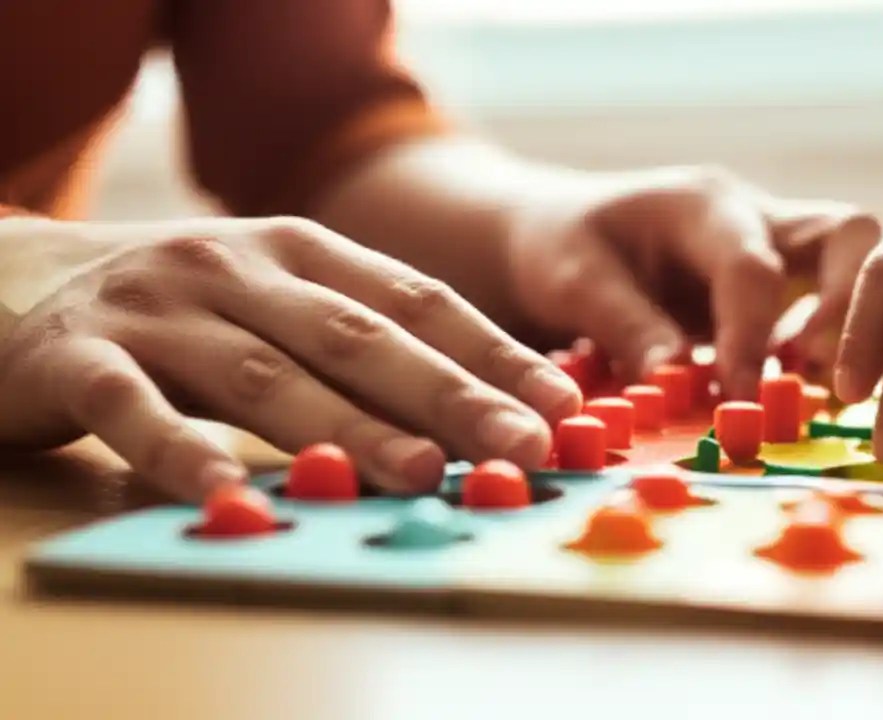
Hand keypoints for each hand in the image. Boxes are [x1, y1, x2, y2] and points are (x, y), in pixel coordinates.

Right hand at [0, 218, 580, 499]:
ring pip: (264, 373)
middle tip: (525, 443)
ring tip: (422, 473)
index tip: (562, 403)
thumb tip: (470, 417)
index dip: (493, 352)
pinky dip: (182, 454)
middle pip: (358, 336)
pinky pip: (134, 411)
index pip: (416, 300)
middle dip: (451, 393)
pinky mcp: (76, 357)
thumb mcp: (272, 303)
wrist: (11, 276)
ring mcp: (158, 308)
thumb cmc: (178, 307)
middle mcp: (237, 267)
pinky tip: (232, 499)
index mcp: (299, 249)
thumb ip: (355, 348)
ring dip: (348, 427)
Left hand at [508, 165, 880, 397]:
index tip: (738, 400)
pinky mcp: (779, 288)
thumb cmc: (556, 247)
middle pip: (848, 235)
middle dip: (849, 306)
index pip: (751, 268)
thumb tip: (673, 381)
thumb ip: (625, 325)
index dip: (749, 339)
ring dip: (854, 329)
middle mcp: (756, 217)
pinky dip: (834, 349)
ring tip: (827, 394)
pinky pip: (830, 307)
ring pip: (855, 267)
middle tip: (827, 380)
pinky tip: (809, 396)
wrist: (552, 232)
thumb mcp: (571, 280)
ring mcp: (776, 249)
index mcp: (703, 204)